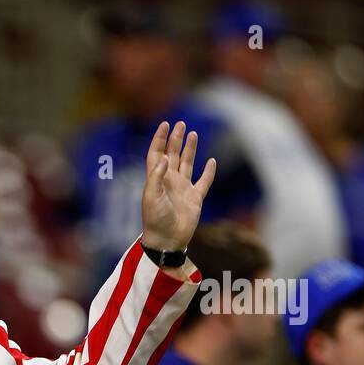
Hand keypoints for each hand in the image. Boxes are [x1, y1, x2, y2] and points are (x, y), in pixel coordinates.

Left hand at [141, 121, 215, 251]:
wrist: (167, 240)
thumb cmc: (155, 220)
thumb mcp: (151, 197)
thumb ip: (156, 176)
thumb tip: (164, 157)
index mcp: (157, 179)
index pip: (156, 154)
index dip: (159, 139)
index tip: (165, 124)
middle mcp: (169, 181)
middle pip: (172, 155)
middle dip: (175, 139)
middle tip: (181, 124)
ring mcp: (183, 189)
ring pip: (187, 164)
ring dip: (189, 149)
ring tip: (192, 133)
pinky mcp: (195, 199)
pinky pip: (204, 182)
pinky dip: (208, 172)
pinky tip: (212, 161)